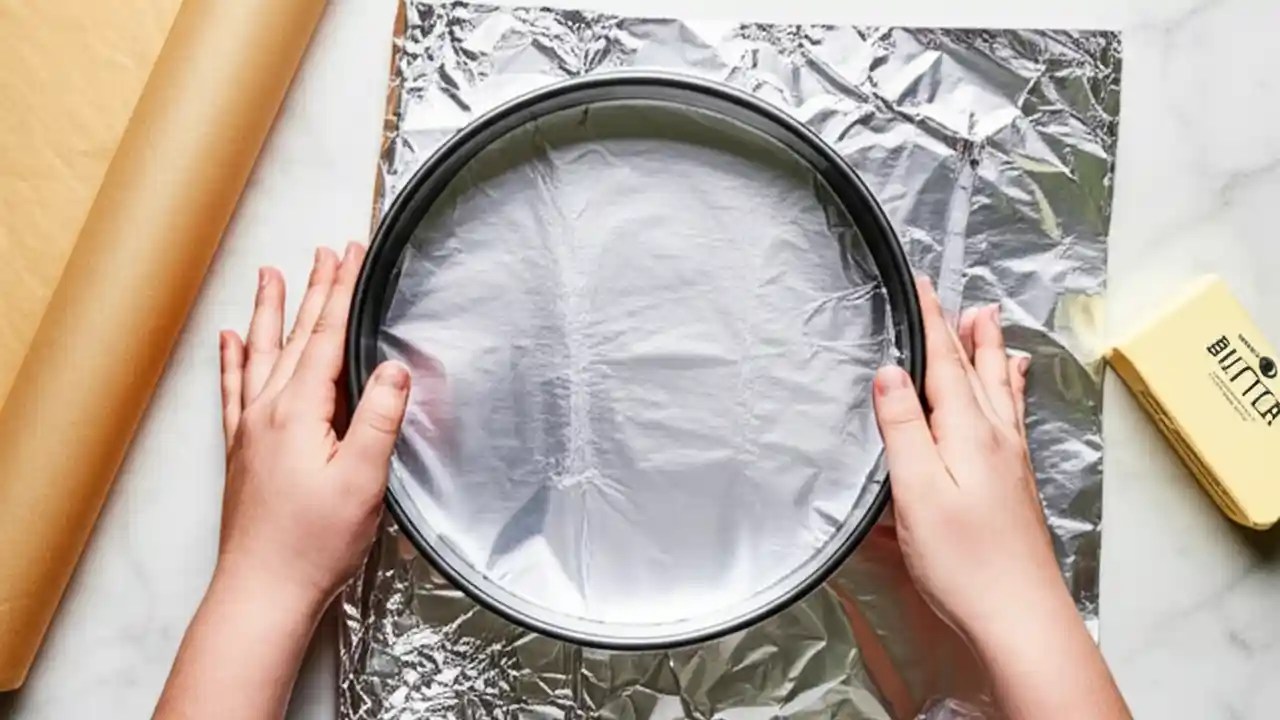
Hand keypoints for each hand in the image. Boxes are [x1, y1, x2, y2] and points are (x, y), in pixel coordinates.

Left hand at [216, 243, 410, 607]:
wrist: (261, 591)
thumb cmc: (314, 543)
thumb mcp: (362, 480)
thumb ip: (379, 419)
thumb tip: (395, 368)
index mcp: (299, 412)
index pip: (326, 337)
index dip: (341, 293)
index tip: (352, 255)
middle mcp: (268, 411)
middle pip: (294, 336)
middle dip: (313, 291)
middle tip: (326, 252)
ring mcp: (250, 430)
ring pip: (259, 354)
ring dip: (268, 312)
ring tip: (269, 275)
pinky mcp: (241, 452)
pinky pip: (233, 390)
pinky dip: (231, 359)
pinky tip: (229, 341)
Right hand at [872, 277, 1061, 642]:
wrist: (1020, 617)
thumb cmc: (964, 560)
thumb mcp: (918, 489)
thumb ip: (903, 427)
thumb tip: (890, 372)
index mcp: (969, 433)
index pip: (947, 363)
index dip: (933, 322)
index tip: (924, 286)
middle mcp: (996, 440)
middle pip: (980, 372)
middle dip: (970, 333)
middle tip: (969, 300)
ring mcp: (1011, 464)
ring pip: (1001, 394)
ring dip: (993, 358)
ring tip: (995, 330)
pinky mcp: (1016, 489)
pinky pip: (1012, 420)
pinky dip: (1009, 396)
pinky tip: (1010, 405)